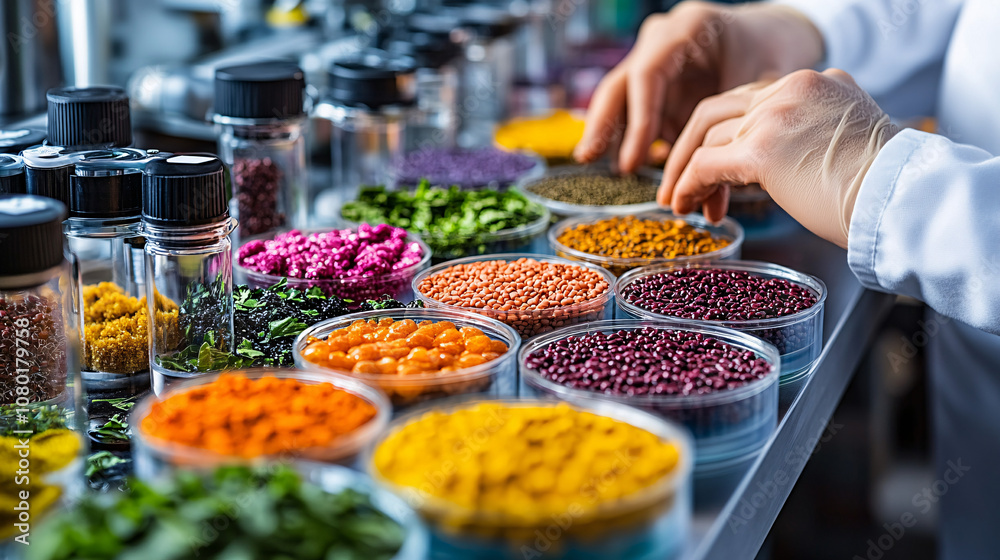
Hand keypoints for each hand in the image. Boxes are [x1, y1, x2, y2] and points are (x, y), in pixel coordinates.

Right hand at [574, 1, 823, 177]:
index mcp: (687, 28)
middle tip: (587, 157)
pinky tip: (629, 167)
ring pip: (621, 100)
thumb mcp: (762, 90)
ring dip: (612, 136)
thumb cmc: (774, 56)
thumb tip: (711, 208)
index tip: (635, 161)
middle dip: (603, 124)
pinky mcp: (657, 87)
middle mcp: (662, 42)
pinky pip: (638, 115)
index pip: (648, 74)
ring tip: (596, 164)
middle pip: (621, 83)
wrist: (779, 39)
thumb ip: (735, 141)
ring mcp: (655, 63)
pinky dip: (636, 142)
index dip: (638, 120)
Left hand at [661, 69, 898, 247]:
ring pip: (706, 136)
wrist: (903, 197)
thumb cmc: (883, 187)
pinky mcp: (761, 150)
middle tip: (679, 180)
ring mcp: (773, 116)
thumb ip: (810, 136)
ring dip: (686, 172)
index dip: (726, 135)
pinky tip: (685, 205)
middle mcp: (790, 90)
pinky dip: (688, 186)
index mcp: (813, 84)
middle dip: (692, 147)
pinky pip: (705, 164)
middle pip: (718, 111)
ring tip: (681, 202)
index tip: (716, 164)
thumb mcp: (846, 142)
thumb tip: (784, 160)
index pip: (749, 101)